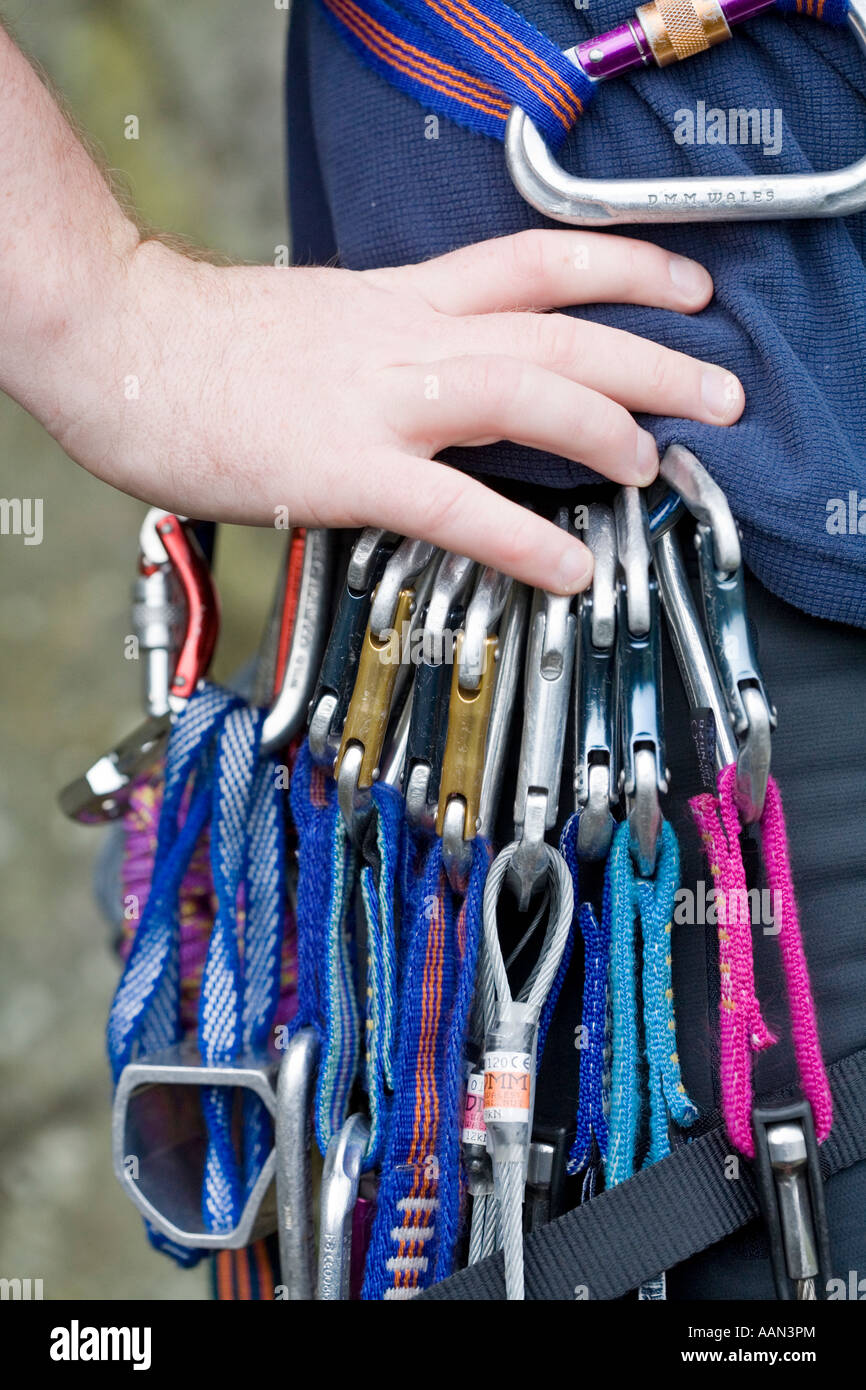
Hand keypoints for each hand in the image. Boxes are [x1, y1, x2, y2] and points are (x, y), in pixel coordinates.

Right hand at [47, 229, 742, 592]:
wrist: (118, 342)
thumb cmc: (205, 342)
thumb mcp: (325, 322)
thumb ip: (393, 346)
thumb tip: (440, 381)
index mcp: (403, 300)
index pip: (540, 261)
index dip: (627, 267)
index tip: (686, 286)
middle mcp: (408, 337)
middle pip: (560, 324)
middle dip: (655, 357)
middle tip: (720, 393)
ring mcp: (381, 401)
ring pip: (526, 392)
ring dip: (607, 427)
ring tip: (652, 465)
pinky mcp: (344, 469)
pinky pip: (454, 504)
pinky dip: (521, 539)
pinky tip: (565, 570)